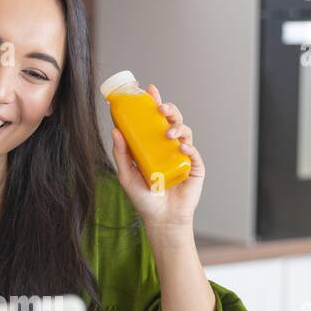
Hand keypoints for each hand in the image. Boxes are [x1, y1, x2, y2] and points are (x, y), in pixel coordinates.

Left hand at [110, 83, 204, 235]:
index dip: (154, 103)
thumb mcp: (127, 175)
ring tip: (169, 134)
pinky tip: (181, 147)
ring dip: (178, 127)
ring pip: (185, 132)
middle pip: (173, 120)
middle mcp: (170, 147)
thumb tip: (115, 130)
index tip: (150, 90)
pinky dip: (188, 147)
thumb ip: (121, 153)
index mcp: (155, 145)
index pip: (155, 120)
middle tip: (161, 108)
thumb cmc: (144, 199)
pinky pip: (194, 152)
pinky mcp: (195, 167)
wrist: (161, 220)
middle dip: (169, 110)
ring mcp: (184, 156)